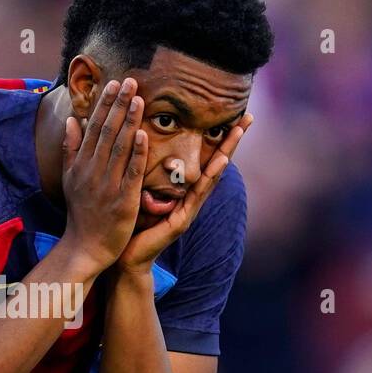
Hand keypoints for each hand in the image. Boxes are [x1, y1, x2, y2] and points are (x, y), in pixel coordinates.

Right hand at [58, 78, 147, 276]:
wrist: (84, 246)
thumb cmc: (80, 212)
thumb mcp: (69, 178)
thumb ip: (71, 148)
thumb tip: (72, 119)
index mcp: (81, 164)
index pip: (94, 126)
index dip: (105, 104)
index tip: (115, 83)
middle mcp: (92, 170)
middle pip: (107, 131)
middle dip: (119, 105)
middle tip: (130, 81)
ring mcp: (107, 184)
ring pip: (119, 147)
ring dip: (129, 121)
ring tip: (139, 99)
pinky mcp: (122, 199)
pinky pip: (130, 172)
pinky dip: (136, 153)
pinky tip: (143, 135)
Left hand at [116, 115, 250, 271]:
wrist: (124, 258)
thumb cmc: (130, 224)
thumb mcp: (138, 190)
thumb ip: (145, 171)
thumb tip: (138, 139)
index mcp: (181, 190)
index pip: (202, 159)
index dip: (215, 138)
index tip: (229, 114)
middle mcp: (190, 198)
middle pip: (215, 164)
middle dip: (231, 141)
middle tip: (247, 117)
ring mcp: (189, 210)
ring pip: (212, 176)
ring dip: (227, 153)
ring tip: (239, 131)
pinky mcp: (182, 221)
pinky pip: (197, 195)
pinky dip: (210, 177)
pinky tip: (220, 162)